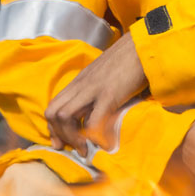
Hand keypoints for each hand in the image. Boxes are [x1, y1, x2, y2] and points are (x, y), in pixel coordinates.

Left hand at [45, 32, 147, 154]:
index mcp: (79, 82)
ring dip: (72, 138)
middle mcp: (81, 85)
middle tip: (72, 148)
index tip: (62, 142)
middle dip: (59, 135)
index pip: (53, 105)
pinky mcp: (109, 95)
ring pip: (64, 116)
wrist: (142, 46)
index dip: (54, 128)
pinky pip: (93, 120)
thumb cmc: (127, 62)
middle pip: (53, 112)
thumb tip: (96, 113)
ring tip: (85, 148)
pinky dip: (94, 136)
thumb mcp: (104, 77)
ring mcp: (92, 89)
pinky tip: (103, 143)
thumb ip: (96, 92)